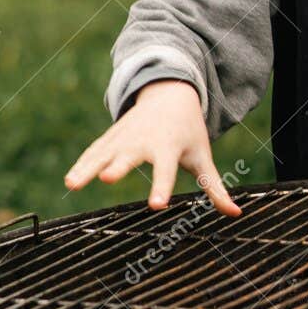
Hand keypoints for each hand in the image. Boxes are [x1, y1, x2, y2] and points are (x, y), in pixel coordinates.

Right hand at [64, 79, 241, 214]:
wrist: (170, 94)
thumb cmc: (188, 133)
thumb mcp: (202, 157)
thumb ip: (215, 187)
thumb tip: (237, 213)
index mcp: (170, 148)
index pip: (166, 171)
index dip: (162, 187)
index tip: (157, 205)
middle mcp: (144, 141)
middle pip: (130, 156)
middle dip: (119, 167)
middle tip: (107, 179)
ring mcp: (124, 137)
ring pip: (105, 153)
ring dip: (88, 167)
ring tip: (72, 184)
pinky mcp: (111, 137)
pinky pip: (94, 152)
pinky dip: (82, 164)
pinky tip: (70, 181)